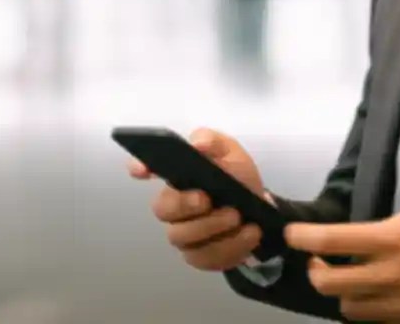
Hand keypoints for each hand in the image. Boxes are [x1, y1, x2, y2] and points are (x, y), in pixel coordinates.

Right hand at [127, 127, 270, 271]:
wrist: (259, 209)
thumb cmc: (236, 177)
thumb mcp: (231, 153)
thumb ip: (214, 142)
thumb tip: (198, 144)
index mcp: (176, 176)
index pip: (145, 169)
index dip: (139, 167)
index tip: (141, 169)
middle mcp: (173, 207)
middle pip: (162, 209)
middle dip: (182, 205)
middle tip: (206, 198)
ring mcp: (184, 235)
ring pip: (183, 237)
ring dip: (212, 227)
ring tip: (237, 216)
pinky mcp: (200, 256)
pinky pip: (207, 257)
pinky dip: (231, 245)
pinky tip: (249, 233)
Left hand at [285, 202, 399, 322]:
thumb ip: (393, 225)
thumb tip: (368, 235)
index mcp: (393, 241)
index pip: (332, 240)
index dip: (302, 237)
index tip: (291, 235)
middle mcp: (391, 277)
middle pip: (328, 284)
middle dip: (315, 272)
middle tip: (318, 263)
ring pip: (349, 309)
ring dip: (344, 295)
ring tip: (352, 282)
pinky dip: (372, 312)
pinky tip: (379, 299)